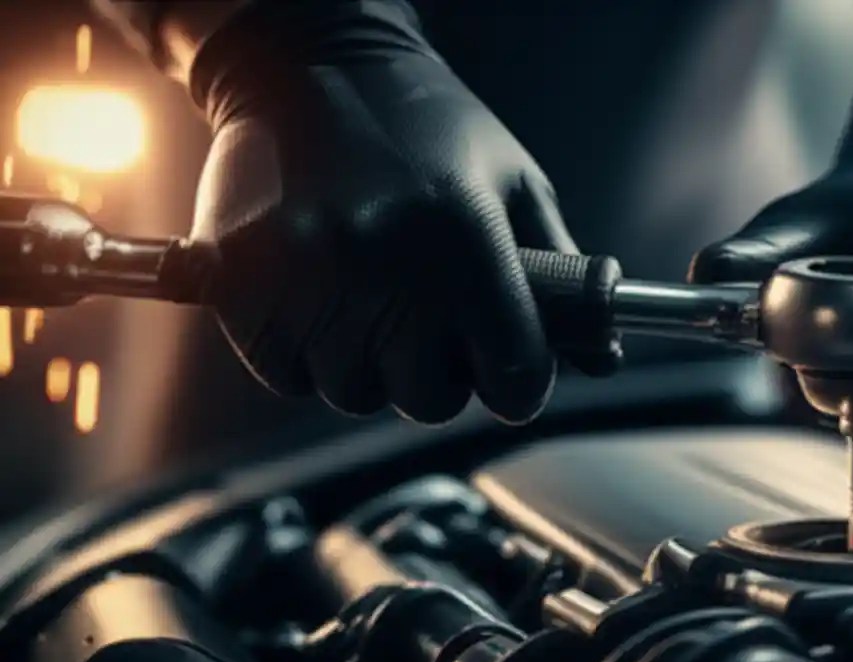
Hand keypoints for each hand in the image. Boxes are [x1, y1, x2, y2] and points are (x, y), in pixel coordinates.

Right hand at [187, 0, 605, 424]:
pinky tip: (323, 302)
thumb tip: (604, 355)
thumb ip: (563, 274)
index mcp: (462, 234)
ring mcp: (302, 276)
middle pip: (428, 399)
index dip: (519, 382)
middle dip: (441, 374)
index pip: (510, 375)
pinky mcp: (238, 282)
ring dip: (372, 366)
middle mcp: (380, 261)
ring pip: (354, 392)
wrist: (309, 61)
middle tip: (433, 325)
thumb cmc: (427, 123)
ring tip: (374, 302)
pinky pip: (286, 376)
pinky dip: (310, 357)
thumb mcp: (512, 182)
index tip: (509, 367)